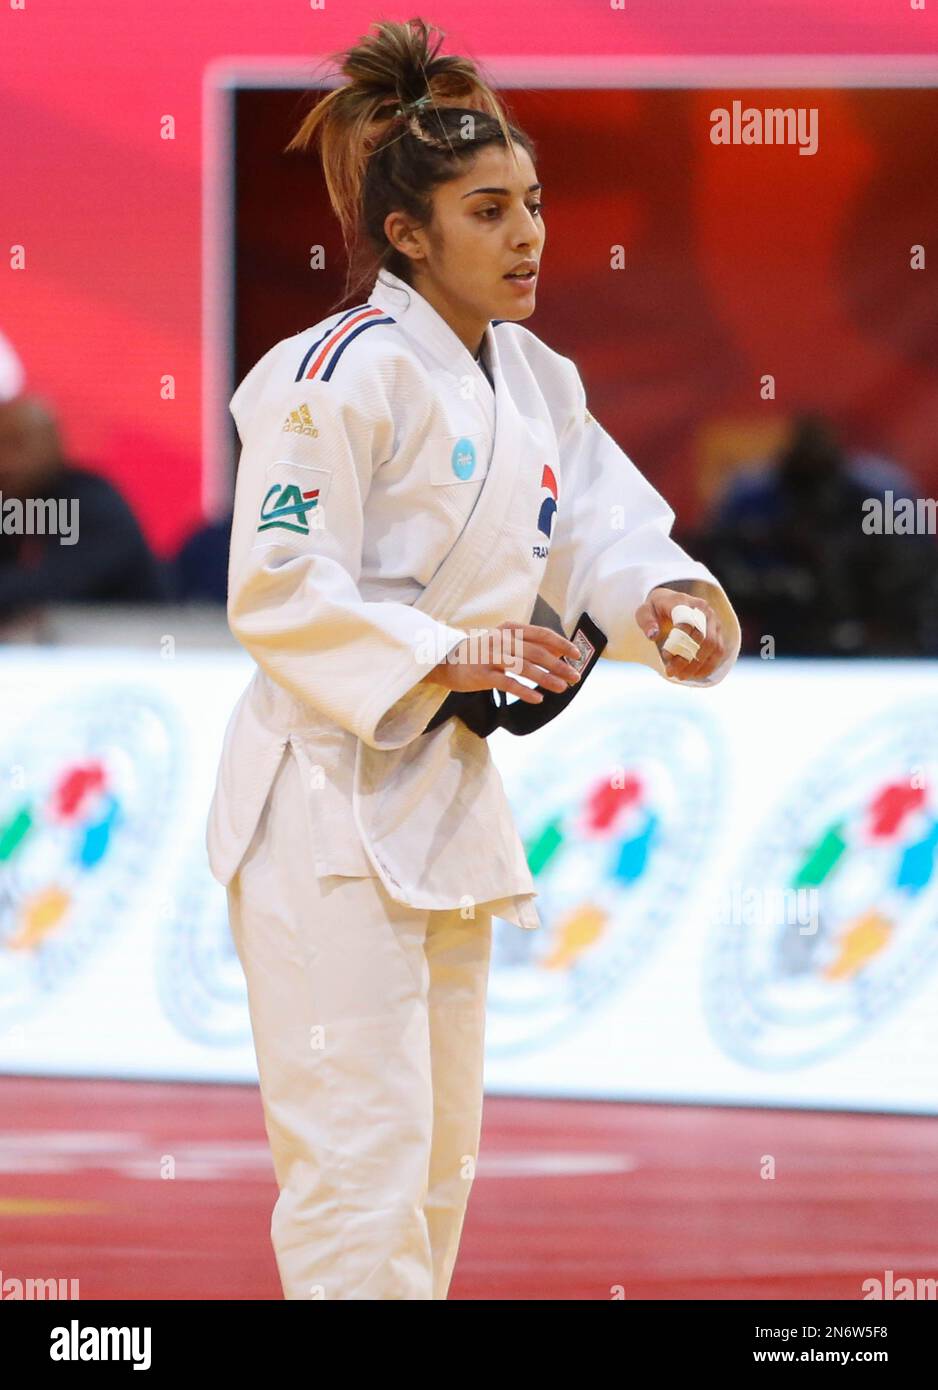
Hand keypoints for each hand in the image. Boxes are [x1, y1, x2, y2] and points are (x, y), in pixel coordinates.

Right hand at [424, 621, 582, 704]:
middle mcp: (501, 639)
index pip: (541, 634)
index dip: (561, 644)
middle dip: (559, 665)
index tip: (577, 655)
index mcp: (509, 629)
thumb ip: (529, 645)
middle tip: (575, 677)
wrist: (446, 660)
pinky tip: (538, 698)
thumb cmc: (482, 653)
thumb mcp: (504, 642)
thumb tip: (559, 654)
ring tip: (561, 688)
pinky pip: (507, 683)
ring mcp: (491, 656)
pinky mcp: (482, 674)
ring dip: (546, 678)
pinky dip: (524, 691)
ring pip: (524, 667)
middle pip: (536, 652)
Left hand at [634, 586, 727, 680]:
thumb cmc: (656, 609)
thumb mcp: (644, 611)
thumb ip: (646, 621)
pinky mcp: (718, 632)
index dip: (677, 641)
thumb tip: (653, 635)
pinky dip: (708, 666)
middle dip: (686, 658)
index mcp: (683, 601)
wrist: (671, 603)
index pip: (687, 621)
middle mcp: (703, 610)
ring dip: (697, 665)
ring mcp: (713, 621)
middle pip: (701, 636)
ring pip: (713, 645)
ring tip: (680, 676)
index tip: (665, 656)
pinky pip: (719, 651)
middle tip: (671, 672)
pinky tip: (694, 675)